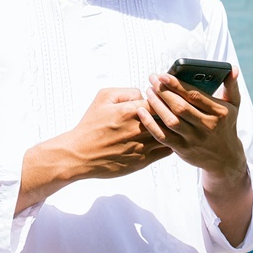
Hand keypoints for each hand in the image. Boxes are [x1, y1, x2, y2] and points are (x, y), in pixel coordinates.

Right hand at [16, 88, 171, 213]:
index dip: (164, 98)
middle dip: (171, 112)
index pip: (160, 100)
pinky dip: (170, 143)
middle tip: (172, 110)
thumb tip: (143, 93)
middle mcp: (139, 129)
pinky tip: (168, 138)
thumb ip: (126, 91)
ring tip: (172, 124)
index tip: (163, 98)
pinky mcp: (143, 161)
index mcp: (130, 111)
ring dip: (172, 129)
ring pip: (170, 135)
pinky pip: (166, 150)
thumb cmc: (91, 126)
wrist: (80, 155)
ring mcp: (143, 146)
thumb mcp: (103, 98)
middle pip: (168, 117)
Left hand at [137, 69, 247, 182]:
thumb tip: (232, 68)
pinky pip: (162, 136)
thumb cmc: (226, 125)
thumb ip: (231, 86)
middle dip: (163, 92)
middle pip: (180, 107)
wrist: (224, 158)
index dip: (177, 85)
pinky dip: (150, 124)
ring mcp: (194, 139)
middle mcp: (207, 126)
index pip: (195, 96)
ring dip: (156, 105)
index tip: (164, 74)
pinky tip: (142, 111)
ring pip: (170, 120)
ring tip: (148, 91)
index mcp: (219, 112)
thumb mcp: (234, 105)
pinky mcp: (182, 149)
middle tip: (152, 79)